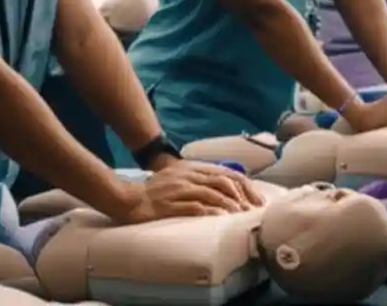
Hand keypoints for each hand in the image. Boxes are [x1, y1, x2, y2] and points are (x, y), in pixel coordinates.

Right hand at [120, 160, 265, 222]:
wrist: (130, 199)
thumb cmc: (157, 192)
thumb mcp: (179, 178)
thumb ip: (200, 180)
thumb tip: (228, 189)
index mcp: (191, 168)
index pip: (226, 172)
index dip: (245, 186)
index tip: (256, 200)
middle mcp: (187, 176)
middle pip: (223, 182)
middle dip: (243, 197)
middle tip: (253, 211)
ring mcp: (178, 190)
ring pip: (212, 194)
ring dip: (230, 206)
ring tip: (241, 216)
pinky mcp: (170, 205)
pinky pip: (196, 208)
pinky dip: (212, 213)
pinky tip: (222, 219)